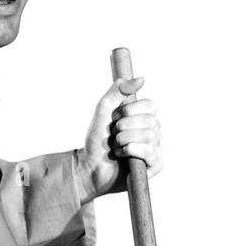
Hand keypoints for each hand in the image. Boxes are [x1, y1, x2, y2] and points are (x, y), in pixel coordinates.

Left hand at [73, 75, 162, 201]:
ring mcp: (156, 148)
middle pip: (149, 120)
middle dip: (124, 127)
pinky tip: (121, 155)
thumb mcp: (104, 110)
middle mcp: (154, 132)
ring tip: (115, 146)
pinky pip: (149, 152)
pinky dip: (130, 151)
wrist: (89, 166)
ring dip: (124, 140)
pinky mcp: (155, 165)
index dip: (130, 110)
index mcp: (145, 118)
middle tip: (113, 135)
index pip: (150, 105)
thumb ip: (118, 91)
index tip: (114, 118)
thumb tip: (141, 79)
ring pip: (148, 136)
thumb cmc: (97, 141)